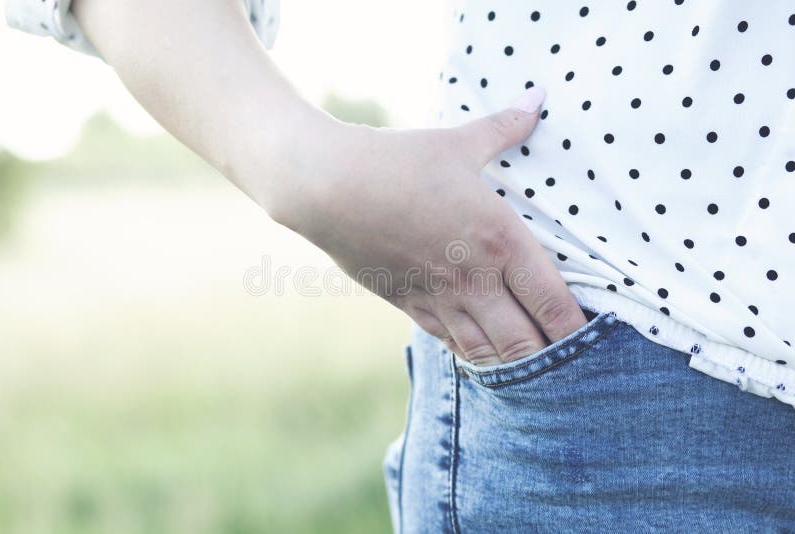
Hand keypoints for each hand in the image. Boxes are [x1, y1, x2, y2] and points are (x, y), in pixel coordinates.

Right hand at [274, 87, 587, 365]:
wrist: (329, 189)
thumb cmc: (397, 163)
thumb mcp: (456, 143)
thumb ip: (504, 127)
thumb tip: (539, 96)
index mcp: (499, 239)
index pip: (552, 301)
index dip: (577, 329)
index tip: (593, 339)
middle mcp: (475, 278)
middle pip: (525, 343)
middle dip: (550, 357)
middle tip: (567, 359)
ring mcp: (440, 297)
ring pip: (488, 352)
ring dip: (512, 364)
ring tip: (531, 366)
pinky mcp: (411, 305)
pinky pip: (451, 343)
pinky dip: (474, 355)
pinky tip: (485, 356)